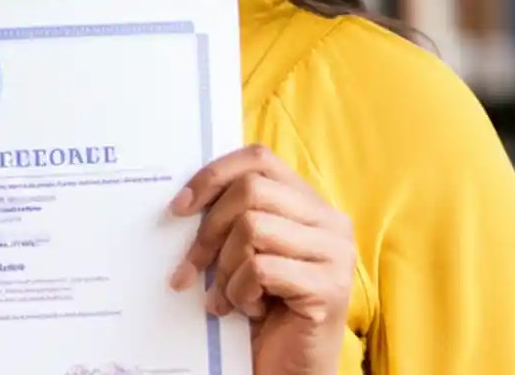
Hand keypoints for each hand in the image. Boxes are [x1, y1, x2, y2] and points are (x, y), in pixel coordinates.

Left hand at [167, 145, 355, 374]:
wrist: (291, 368)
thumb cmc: (264, 309)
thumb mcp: (246, 254)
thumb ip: (234, 219)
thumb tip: (183, 199)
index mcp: (311, 205)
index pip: (260, 159)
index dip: (214, 175)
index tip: (179, 207)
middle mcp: (330, 221)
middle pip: (251, 190)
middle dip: (209, 230)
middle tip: (190, 268)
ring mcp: (335, 254)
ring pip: (253, 226)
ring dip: (225, 268)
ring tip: (227, 297)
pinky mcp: (330, 288)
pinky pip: (260, 269)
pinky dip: (240, 292)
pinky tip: (247, 311)